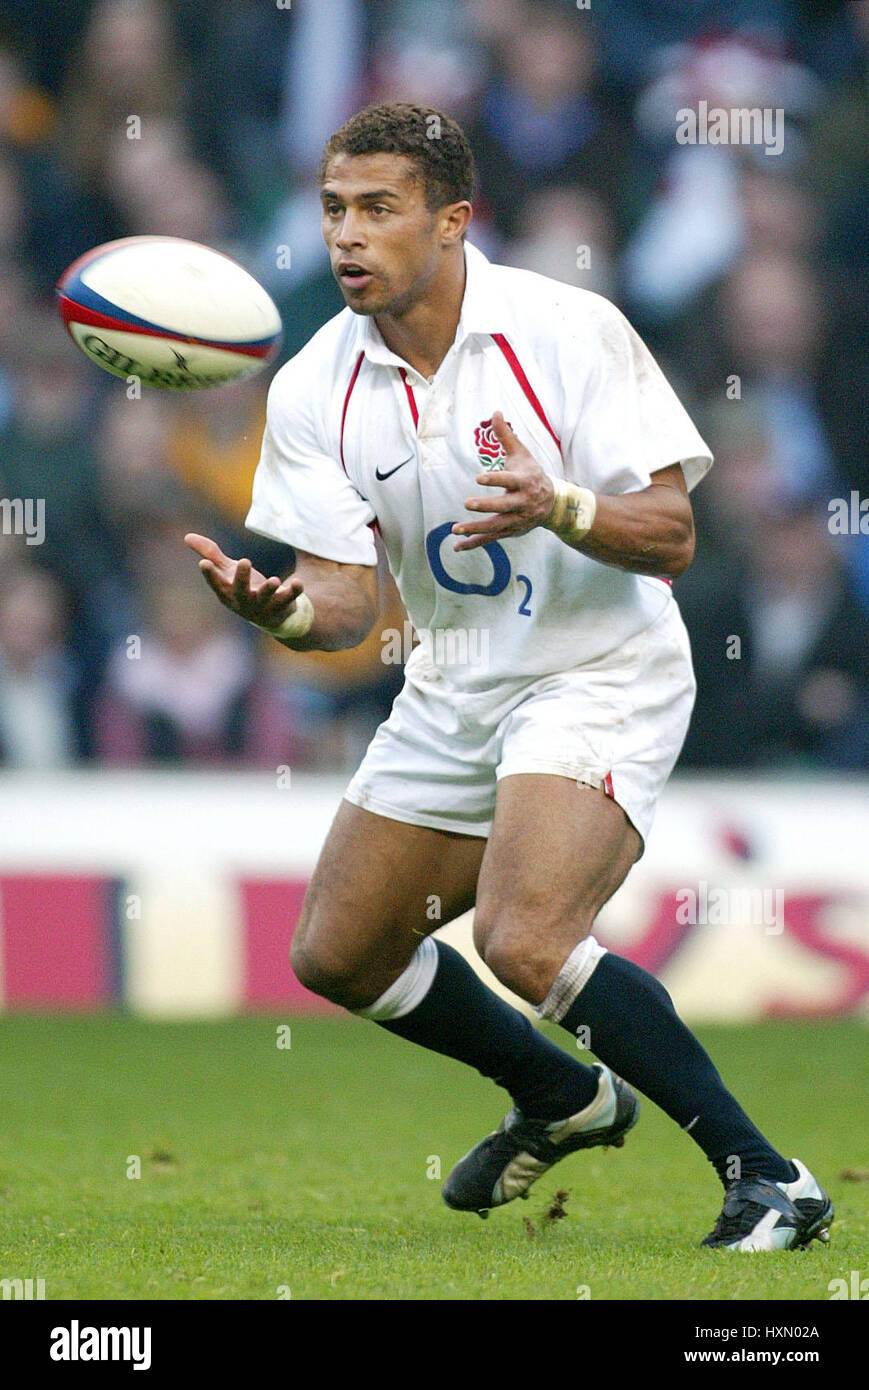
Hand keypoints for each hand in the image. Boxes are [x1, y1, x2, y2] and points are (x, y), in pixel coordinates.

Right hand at [184, 533, 303, 630]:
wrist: (272, 616)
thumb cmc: (245, 589)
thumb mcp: (228, 571)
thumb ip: (211, 554)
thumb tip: (186, 536)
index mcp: (228, 592)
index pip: (216, 584)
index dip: (209, 575)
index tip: (203, 564)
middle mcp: (244, 602)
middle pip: (240, 591)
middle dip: (242, 578)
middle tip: (245, 561)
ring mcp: (263, 607)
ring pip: (266, 599)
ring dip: (269, 589)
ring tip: (274, 580)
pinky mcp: (282, 607)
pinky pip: (289, 600)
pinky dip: (294, 592)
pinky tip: (298, 583)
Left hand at [451, 412, 554, 551]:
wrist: (553, 503)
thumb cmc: (532, 473)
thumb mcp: (521, 454)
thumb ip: (506, 436)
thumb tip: (495, 411)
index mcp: (525, 482)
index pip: (510, 481)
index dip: (496, 480)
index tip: (479, 478)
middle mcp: (522, 503)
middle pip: (504, 507)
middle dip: (486, 506)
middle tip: (467, 503)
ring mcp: (517, 520)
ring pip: (496, 526)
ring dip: (476, 529)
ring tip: (455, 530)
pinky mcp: (511, 531)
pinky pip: (491, 538)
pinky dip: (475, 543)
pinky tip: (458, 546)